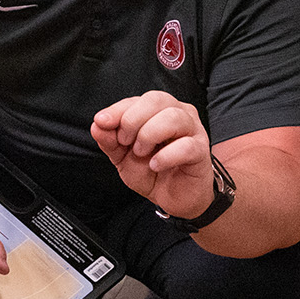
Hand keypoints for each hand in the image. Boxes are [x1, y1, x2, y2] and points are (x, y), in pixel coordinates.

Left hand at [91, 91, 216, 220]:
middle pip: (156, 99)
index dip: (117, 109)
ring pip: (173, 117)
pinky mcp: (201, 151)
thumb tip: (98, 125)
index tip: (102, 122)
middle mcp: (178, 114)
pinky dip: (165, 156)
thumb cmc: (154, 172)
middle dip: (133, 119)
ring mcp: (193, 131)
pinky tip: (156, 165)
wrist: (175, 198)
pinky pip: (186, 146)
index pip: (138, 99)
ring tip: (141, 153)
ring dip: (149, 135)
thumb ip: (111, 141)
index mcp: (159, 111)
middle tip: (125, 142)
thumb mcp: (124, 157)